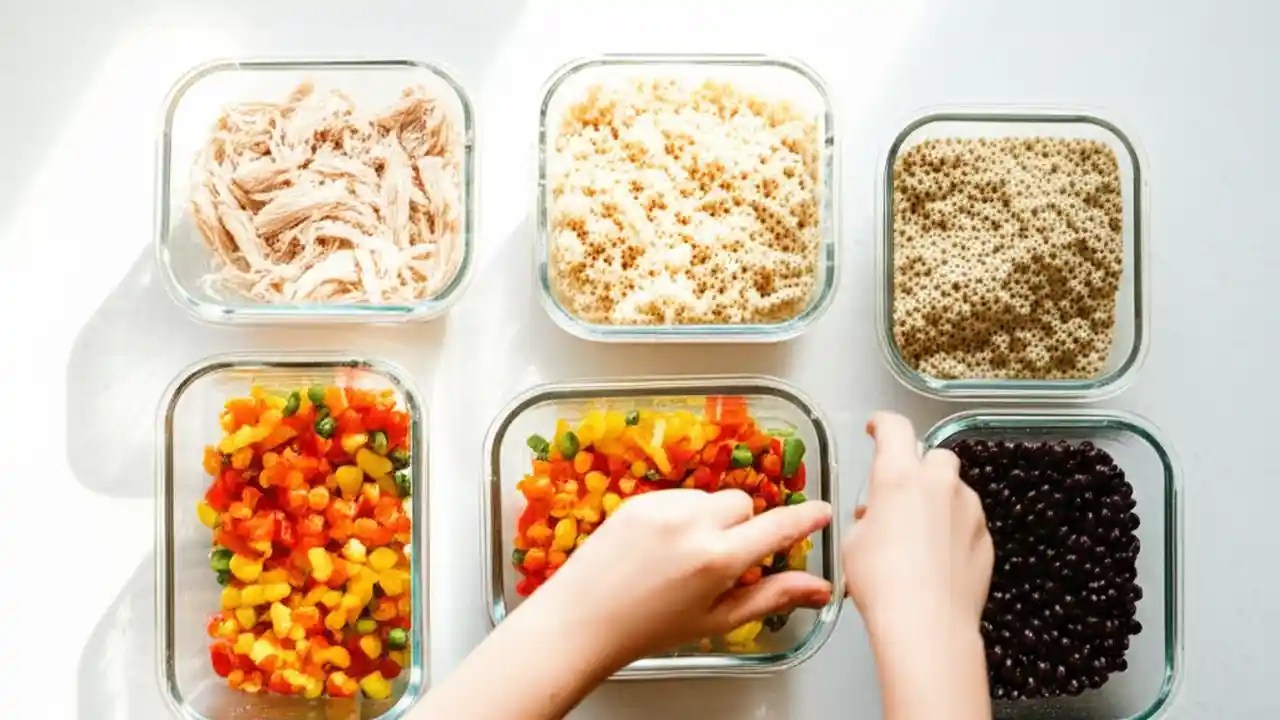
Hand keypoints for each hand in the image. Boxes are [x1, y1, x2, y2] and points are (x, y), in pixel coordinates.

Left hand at [414, 489, 832, 719]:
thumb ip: (771, 596)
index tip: (822, 512)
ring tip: (685, 556)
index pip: (776, 527)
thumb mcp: (717, 620)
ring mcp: (663, 506)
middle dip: (743, 526)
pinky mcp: (640, 498)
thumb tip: (820, 588)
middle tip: (724, 560)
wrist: (584, 618)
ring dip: (712, 518)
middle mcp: (693, 523)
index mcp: (717, 558)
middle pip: (743, 504)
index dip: (804, 519)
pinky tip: (662, 546)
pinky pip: (680, 496)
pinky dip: (682, 515)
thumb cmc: (651, 628)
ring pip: (711, 498)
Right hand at [842, 411, 993, 719]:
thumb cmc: (880, 581)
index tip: (877, 428)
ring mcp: (968, 509)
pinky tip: (938, 560)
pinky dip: (954, 531)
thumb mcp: (854, 543)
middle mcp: (938, 483)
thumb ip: (867, 518)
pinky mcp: (986, 538)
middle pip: (935, 456)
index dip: (883, 424)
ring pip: (955, 490)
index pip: (894, 428)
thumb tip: (877, 516)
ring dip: (939, 501)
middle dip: (920, 468)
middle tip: (903, 494)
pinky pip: (968, 522)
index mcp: (897, 475)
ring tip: (920, 536)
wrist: (927, 623)